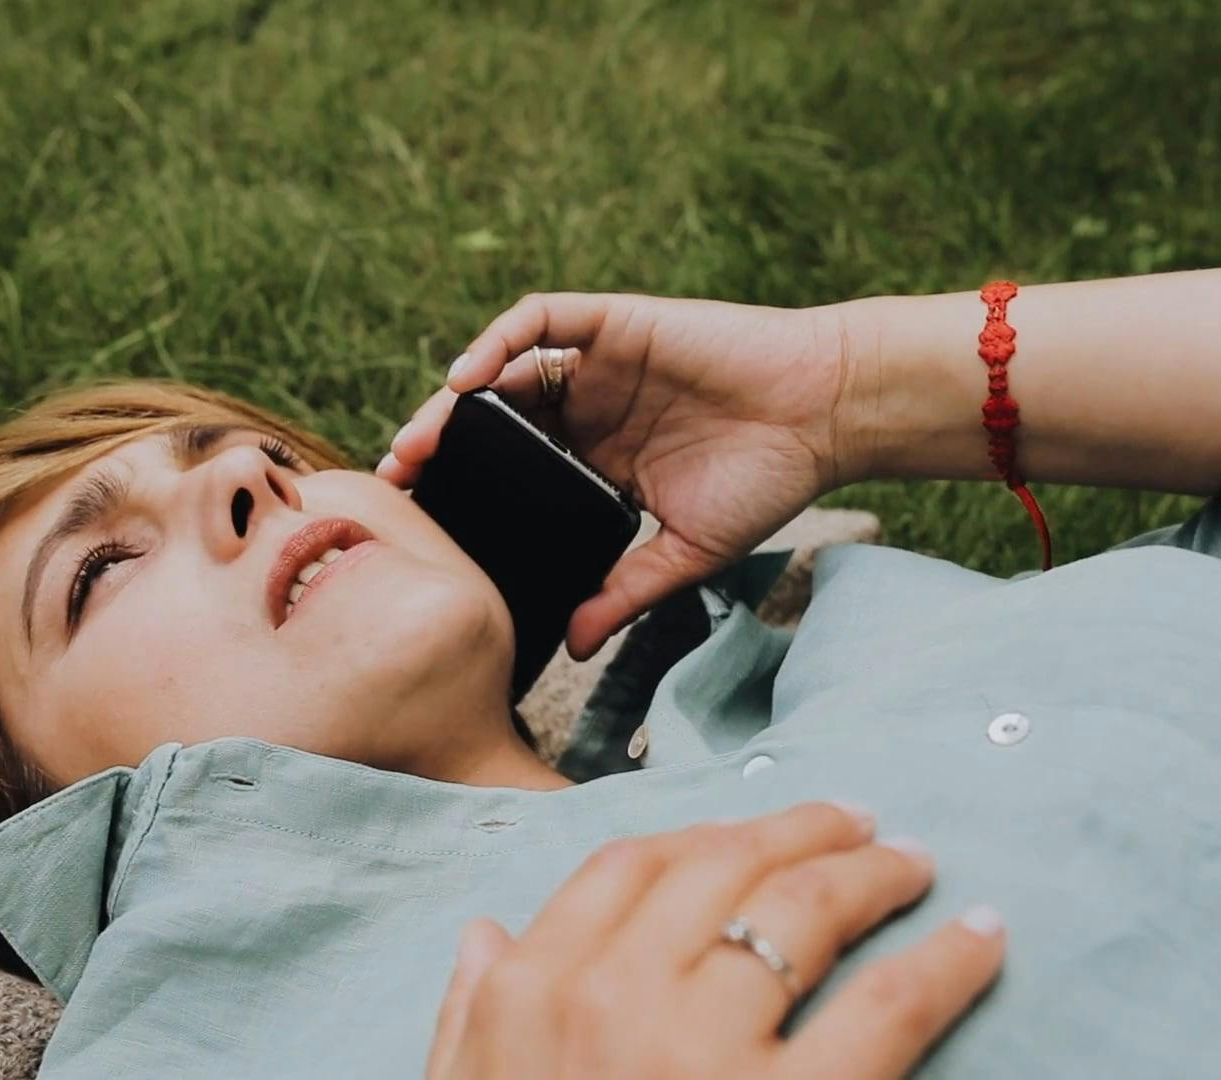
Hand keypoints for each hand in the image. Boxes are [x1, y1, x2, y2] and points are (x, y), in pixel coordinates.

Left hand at [381, 293, 852, 658]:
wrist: (823, 418)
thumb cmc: (766, 481)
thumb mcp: (685, 554)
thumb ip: (624, 593)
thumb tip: (574, 648)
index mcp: (595, 459)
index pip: (509, 470)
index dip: (463, 491)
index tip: (420, 527)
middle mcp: (587, 407)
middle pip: (490, 419)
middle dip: (438, 447)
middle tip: (396, 483)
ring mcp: (599, 363)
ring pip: (503, 368)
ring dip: (452, 399)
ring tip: (418, 440)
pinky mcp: (617, 322)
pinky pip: (544, 318)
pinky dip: (500, 339)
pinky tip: (470, 376)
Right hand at [423, 803, 1004, 1079]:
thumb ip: (470, 1016)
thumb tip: (485, 933)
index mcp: (532, 993)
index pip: (628, 869)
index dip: (705, 836)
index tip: (751, 834)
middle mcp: (614, 998)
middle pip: (725, 870)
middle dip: (800, 833)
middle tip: (856, 825)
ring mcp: (704, 1050)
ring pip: (805, 913)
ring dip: (872, 873)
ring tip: (912, 865)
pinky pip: (889, 1005)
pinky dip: (946, 962)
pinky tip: (981, 937)